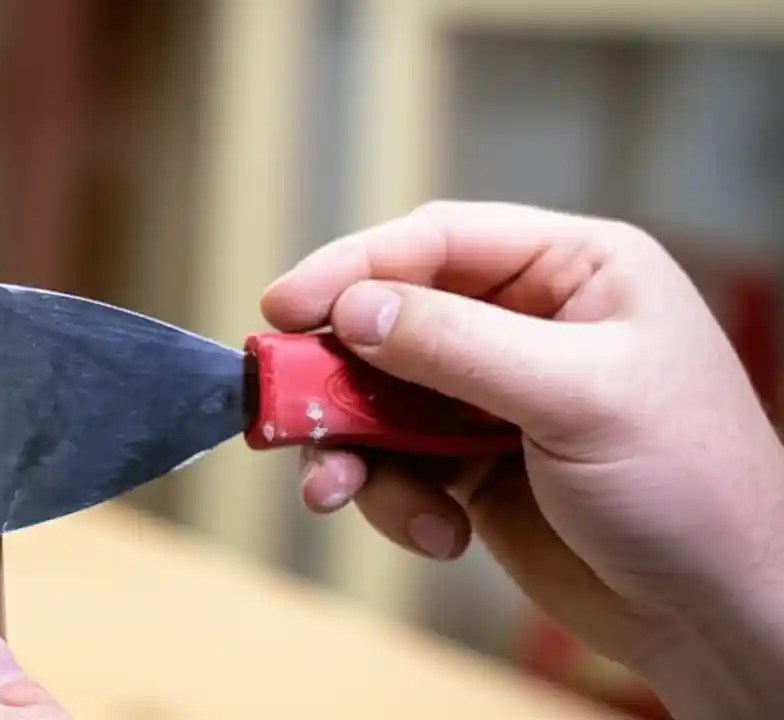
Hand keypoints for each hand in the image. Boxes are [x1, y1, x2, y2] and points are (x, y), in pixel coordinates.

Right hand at [263, 201, 783, 716]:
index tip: (286, 307)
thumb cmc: (690, 487)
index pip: (439, 241)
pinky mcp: (474, 465)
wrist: (717, 612)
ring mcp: (495, 396)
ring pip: (382, 398)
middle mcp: (528, 323)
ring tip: (340, 492)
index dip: (355, 267)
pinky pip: (398, 463)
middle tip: (284, 403)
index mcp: (574, 272)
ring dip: (353, 448)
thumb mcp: (578, 396)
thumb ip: (456, 344)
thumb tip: (355, 308)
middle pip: (394, 318)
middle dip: (339, 370)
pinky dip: (395, 500)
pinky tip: (439, 536)